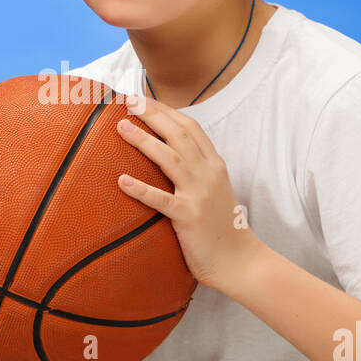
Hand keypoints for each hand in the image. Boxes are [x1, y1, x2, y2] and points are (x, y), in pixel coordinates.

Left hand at [113, 93, 263, 292]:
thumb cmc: (221, 227)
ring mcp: (200, 195)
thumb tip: (168, 157)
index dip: (167, 111)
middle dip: (153, 115)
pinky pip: (162, 201)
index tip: (144, 100)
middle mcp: (209, 174)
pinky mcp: (189, 218)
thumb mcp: (213, 191)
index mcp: (214, 166)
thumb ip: (196, 171)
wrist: (240, 260)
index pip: (190, 128)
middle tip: (128, 101)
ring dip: (144, 141)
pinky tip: (122, 181)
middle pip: (179, 135)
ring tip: (121, 127)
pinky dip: (142, 190)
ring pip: (170, 159)